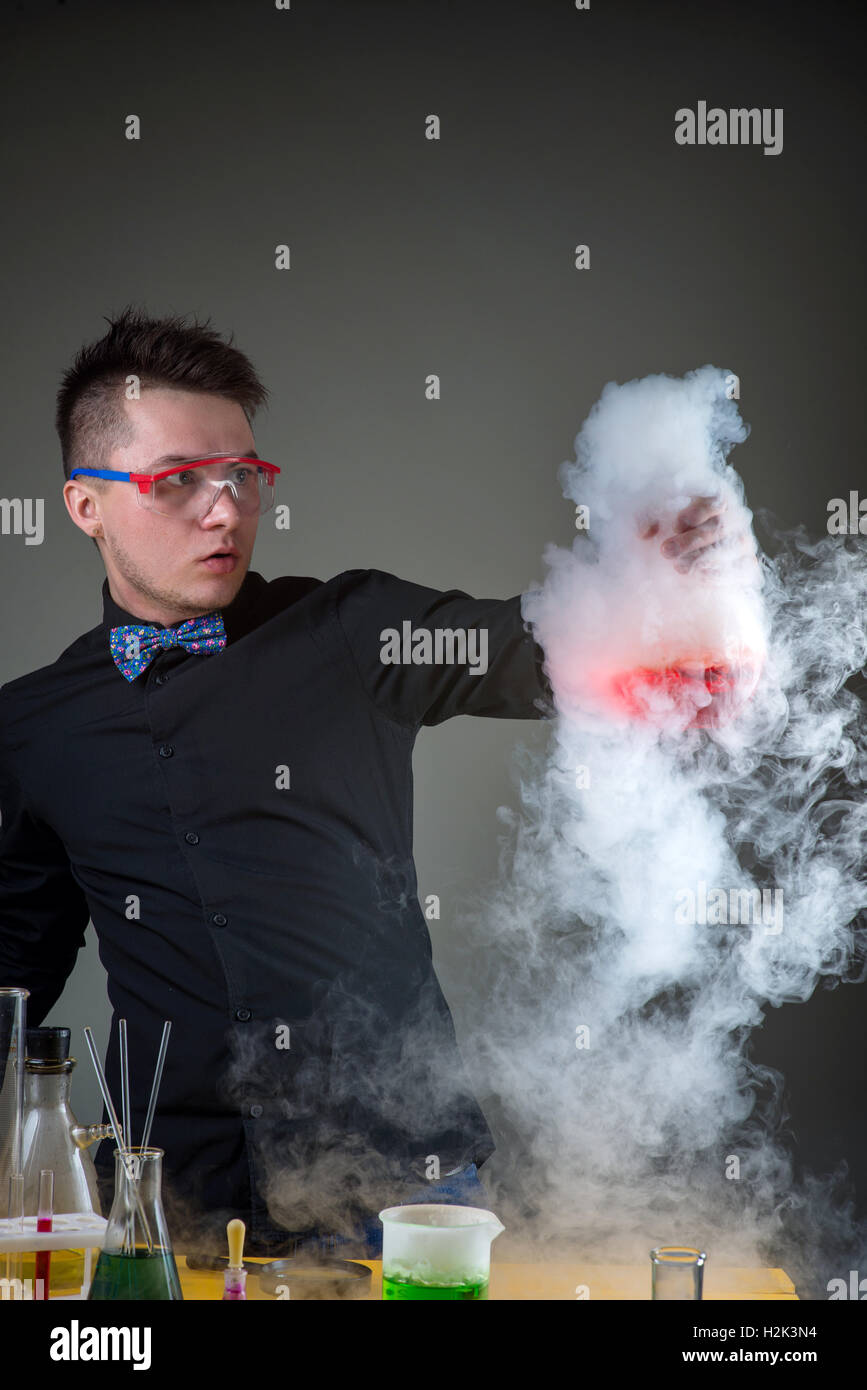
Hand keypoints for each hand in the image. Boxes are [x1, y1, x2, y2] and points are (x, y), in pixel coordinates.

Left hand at [639, 495, 758, 575]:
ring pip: (733, 548)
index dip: (699, 512)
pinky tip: (698, 576)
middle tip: (665, 551)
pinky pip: (742, 570)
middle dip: (691, 541)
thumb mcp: (657, 513)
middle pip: (720, 527)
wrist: (688, 557)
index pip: (716, 499)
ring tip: (678, 566)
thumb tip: (644, 533)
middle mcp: (736, 517)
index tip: (677, 524)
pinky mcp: (748, 564)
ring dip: (704, 559)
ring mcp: (744, 541)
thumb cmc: (670, 525)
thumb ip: (649, 516)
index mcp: (717, 496)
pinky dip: (721, 574)